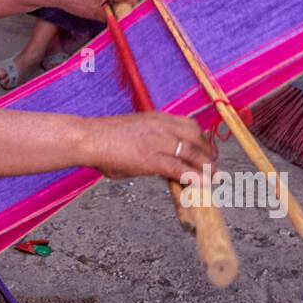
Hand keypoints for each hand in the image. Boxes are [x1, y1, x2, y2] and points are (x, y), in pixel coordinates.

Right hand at [86, 112, 214, 181]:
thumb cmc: (104, 137)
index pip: (189, 125)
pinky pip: (179, 168)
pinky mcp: (152, 159)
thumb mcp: (133, 132)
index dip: (201, 139)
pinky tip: (200, 184)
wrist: (88, 138)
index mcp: (157, 118)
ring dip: (206, 167)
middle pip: (196, 138)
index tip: (206, 151)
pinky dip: (193, 177)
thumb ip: (148, 143)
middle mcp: (162, 126)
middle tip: (213, 167)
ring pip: (192, 153)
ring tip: (213, 178)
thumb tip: (155, 160)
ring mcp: (158, 142)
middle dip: (208, 153)